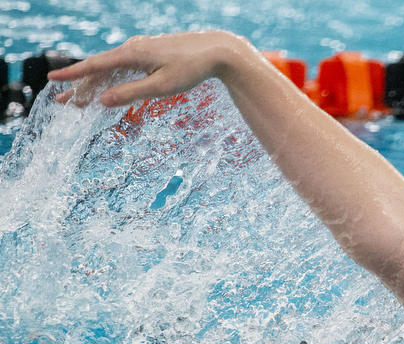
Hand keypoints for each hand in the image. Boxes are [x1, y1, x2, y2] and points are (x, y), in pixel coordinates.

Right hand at [47, 30, 251, 106]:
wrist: (217, 50)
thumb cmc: (191, 69)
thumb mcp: (161, 87)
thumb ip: (131, 93)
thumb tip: (101, 100)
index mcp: (130, 54)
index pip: (94, 66)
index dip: (72, 75)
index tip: (52, 80)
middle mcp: (132, 48)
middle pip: (100, 69)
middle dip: (80, 86)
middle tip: (63, 102)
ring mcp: (142, 48)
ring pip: (112, 68)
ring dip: (96, 84)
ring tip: (81, 100)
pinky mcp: (152, 52)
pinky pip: (124, 65)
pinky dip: (113, 77)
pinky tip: (108, 86)